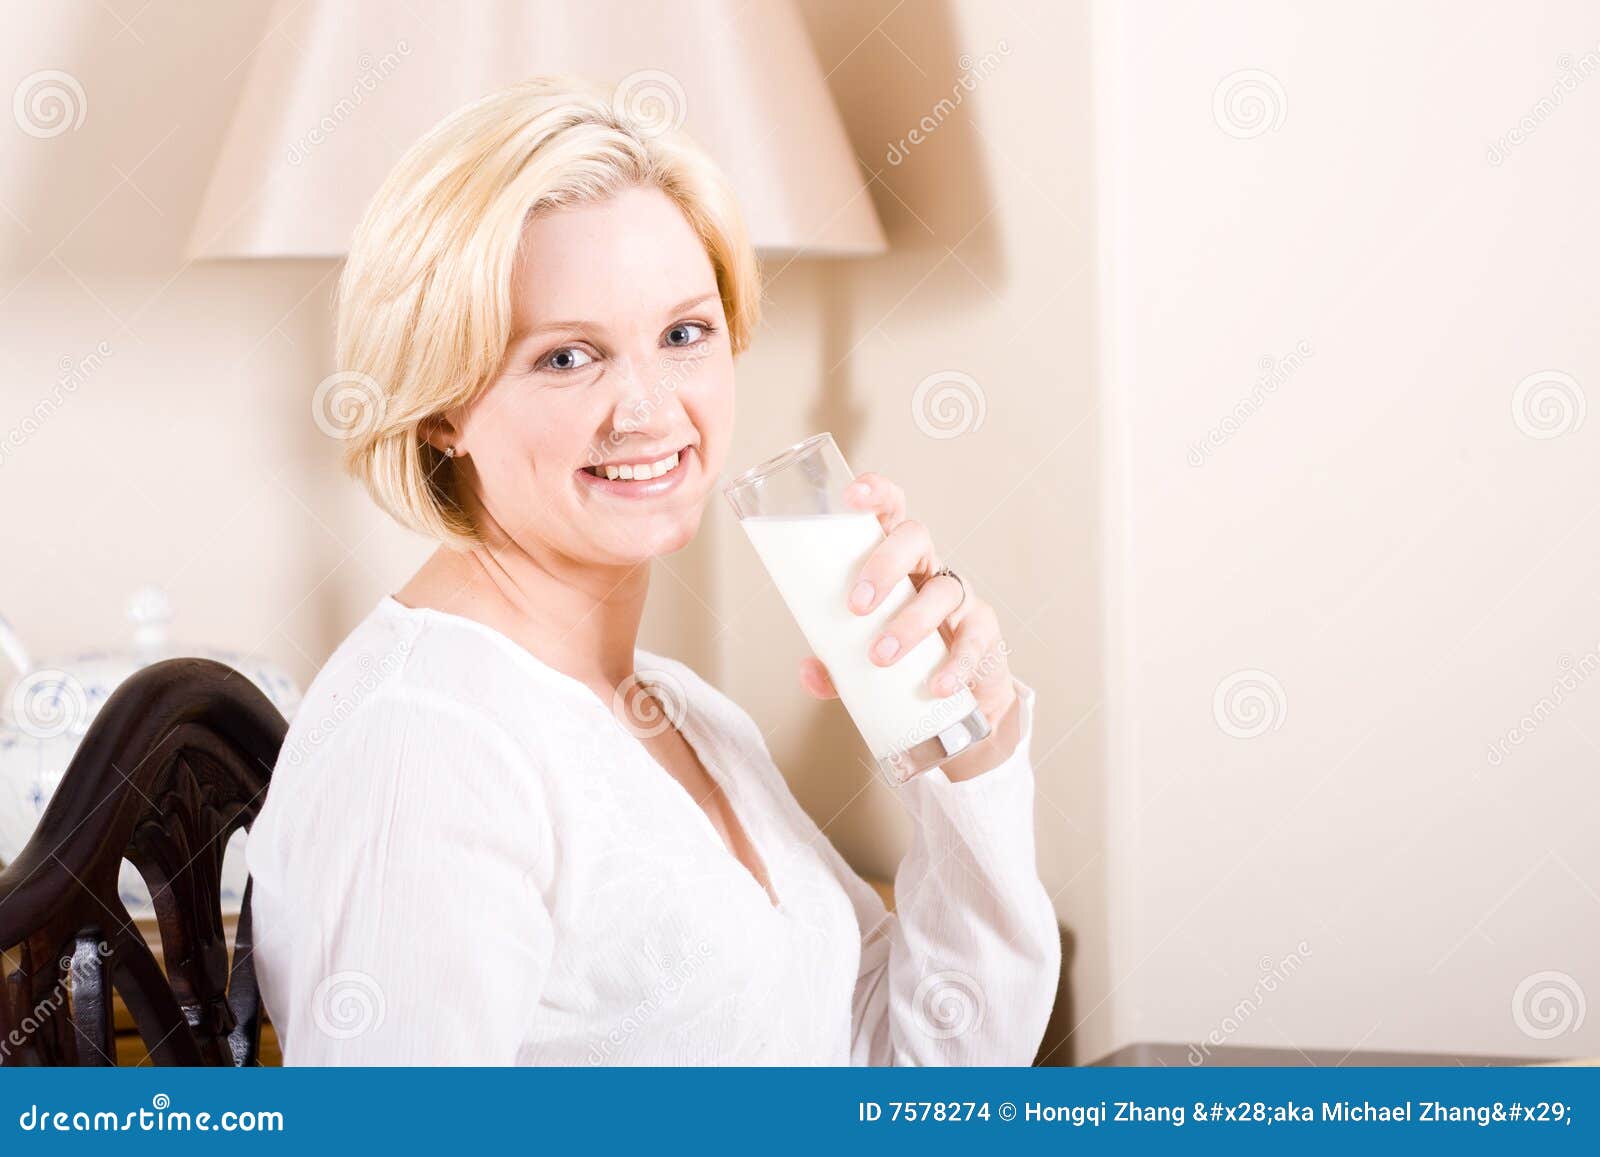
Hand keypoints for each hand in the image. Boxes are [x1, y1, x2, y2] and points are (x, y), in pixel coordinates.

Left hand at [797, 471, 1020, 779]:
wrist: (959, 696)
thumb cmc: (902, 657)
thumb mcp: (860, 660)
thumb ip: (834, 665)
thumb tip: (808, 673)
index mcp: (896, 561)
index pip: (891, 511)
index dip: (876, 494)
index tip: (849, 497)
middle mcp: (930, 569)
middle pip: (916, 538)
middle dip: (885, 565)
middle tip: (856, 606)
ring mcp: (960, 599)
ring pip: (942, 591)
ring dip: (910, 622)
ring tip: (879, 656)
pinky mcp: (984, 633)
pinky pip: (973, 642)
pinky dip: (954, 665)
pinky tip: (936, 685)